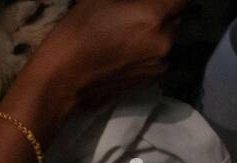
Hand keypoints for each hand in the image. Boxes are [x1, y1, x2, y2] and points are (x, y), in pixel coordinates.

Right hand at [36, 0, 187, 100]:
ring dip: (154, 33)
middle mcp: (165, 41)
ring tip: (128, 33)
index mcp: (155, 16)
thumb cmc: (78, 31)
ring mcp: (158, 65)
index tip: (153, 3)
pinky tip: (125, 50)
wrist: (61, 78)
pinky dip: (147, 51)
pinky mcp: (149, 81)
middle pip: (174, 19)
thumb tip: (137, 5)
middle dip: (160, 14)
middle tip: (134, 13)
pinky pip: (156, 58)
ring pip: (165, 40)